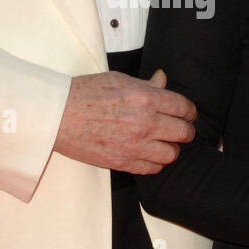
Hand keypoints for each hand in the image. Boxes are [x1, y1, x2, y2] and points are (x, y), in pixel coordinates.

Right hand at [53, 69, 195, 174]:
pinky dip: (155, 162)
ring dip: (171, 148)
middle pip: (184, 133)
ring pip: (172, 154)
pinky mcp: (123, 162)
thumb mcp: (119, 80)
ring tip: (165, 143)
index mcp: (145, 98)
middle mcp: (145, 123)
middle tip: (180, 129)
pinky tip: (150, 154)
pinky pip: (152, 168)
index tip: (188, 113)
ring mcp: (135, 145)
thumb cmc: (85, 93)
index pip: (184, 107)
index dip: (190, 111)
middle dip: (186, 130)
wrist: (58, 115)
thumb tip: (163, 79)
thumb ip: (146, 84)